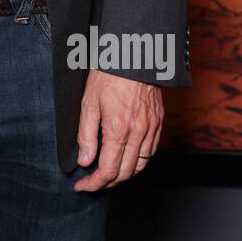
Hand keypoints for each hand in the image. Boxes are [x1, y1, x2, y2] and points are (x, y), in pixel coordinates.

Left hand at [73, 68, 163, 190]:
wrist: (133, 54)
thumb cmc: (108, 74)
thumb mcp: (88, 102)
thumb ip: (86, 135)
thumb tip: (85, 161)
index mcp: (119, 129)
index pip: (108, 170)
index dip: (94, 183)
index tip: (82, 186)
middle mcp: (139, 132)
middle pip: (125, 173)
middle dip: (107, 183)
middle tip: (92, 184)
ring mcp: (151, 128)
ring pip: (140, 165)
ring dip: (124, 175)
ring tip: (107, 176)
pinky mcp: (159, 122)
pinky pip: (150, 152)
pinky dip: (137, 162)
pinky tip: (125, 159)